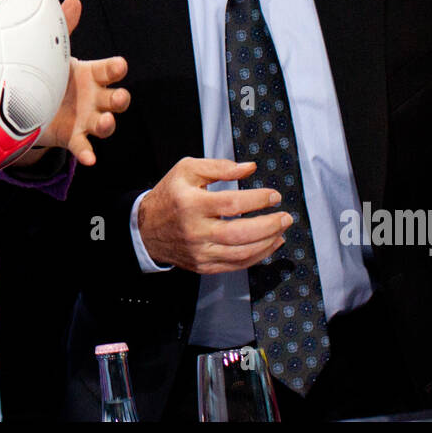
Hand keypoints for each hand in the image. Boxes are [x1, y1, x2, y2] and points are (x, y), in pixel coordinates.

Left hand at [30, 0, 130, 166]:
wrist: (34, 104)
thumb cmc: (52, 74)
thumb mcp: (57, 52)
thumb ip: (66, 29)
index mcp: (93, 74)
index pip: (110, 70)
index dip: (115, 69)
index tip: (120, 65)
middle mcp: (95, 98)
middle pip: (115, 99)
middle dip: (120, 99)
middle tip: (119, 98)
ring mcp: (87, 119)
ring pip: (105, 124)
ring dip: (109, 124)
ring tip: (107, 122)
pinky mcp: (75, 137)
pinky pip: (83, 146)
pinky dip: (87, 153)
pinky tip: (89, 159)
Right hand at [137, 158, 291, 273]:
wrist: (146, 228)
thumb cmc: (169, 196)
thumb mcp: (187, 170)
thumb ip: (219, 167)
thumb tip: (249, 168)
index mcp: (191, 203)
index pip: (231, 204)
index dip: (257, 200)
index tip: (274, 196)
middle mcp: (195, 230)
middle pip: (239, 233)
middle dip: (269, 226)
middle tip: (285, 217)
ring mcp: (199, 251)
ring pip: (240, 253)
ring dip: (267, 243)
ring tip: (281, 231)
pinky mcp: (203, 265)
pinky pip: (234, 266)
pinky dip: (256, 257)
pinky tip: (268, 245)